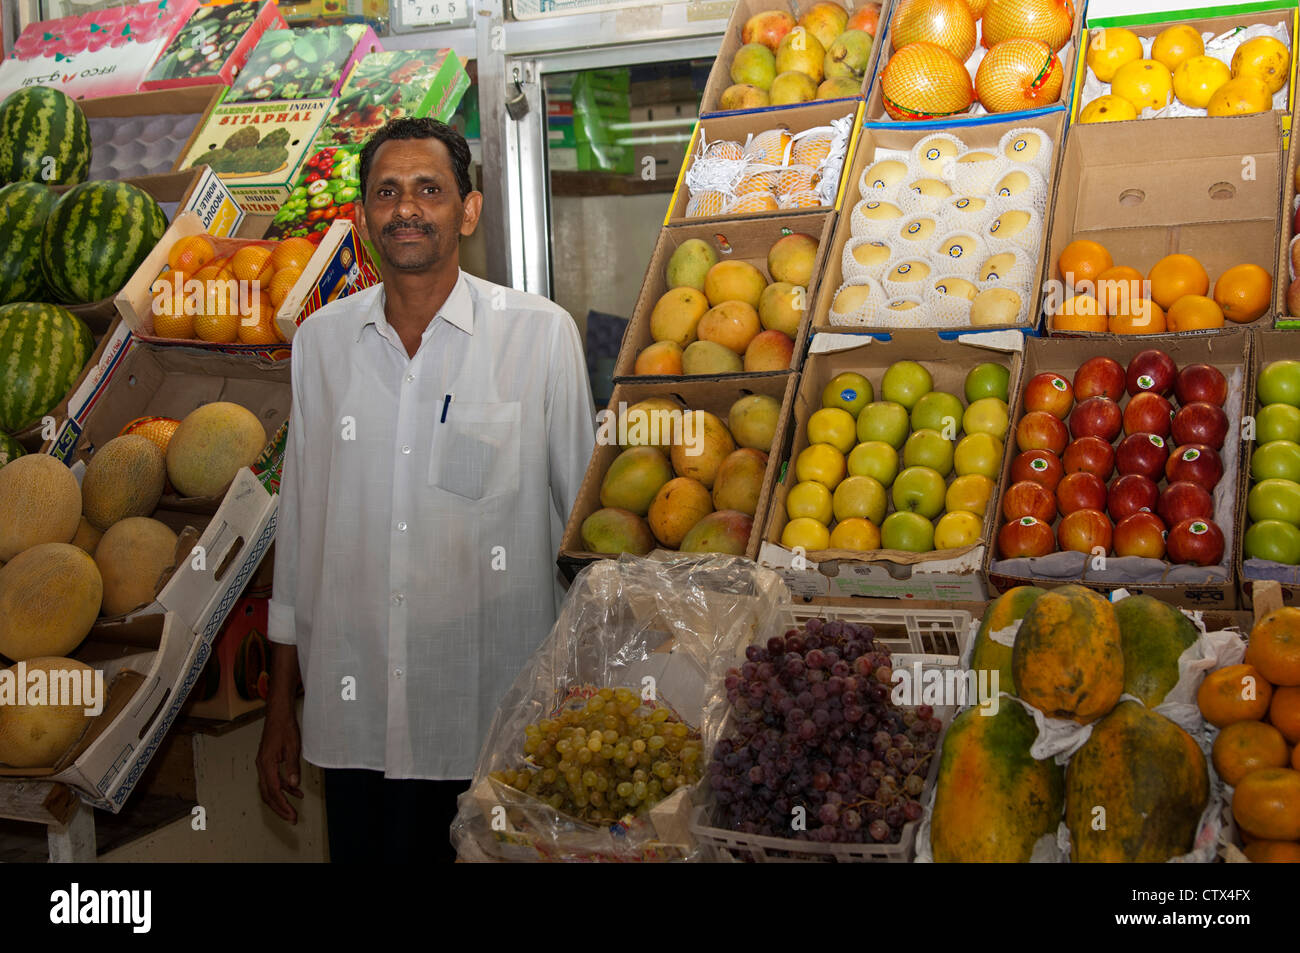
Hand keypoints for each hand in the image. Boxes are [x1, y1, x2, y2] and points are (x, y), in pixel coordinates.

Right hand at [256, 704, 303, 823]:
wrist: (278, 714)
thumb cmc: (285, 727)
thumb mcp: (293, 747)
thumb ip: (292, 767)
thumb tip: (294, 785)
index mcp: (266, 764)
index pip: (274, 791)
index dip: (283, 805)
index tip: (292, 815)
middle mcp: (262, 766)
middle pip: (268, 794)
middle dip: (279, 808)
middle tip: (291, 818)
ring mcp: (263, 764)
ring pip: (269, 788)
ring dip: (281, 799)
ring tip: (293, 808)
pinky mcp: (268, 761)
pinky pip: (273, 779)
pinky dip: (283, 787)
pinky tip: (295, 790)